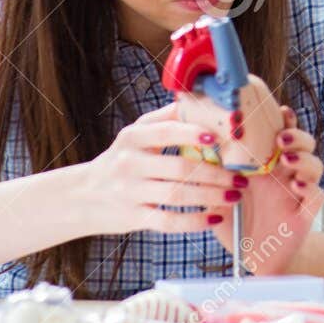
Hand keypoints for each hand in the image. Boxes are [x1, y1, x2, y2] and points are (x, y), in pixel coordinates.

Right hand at [77, 103, 250, 236]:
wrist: (83, 196)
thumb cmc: (120, 161)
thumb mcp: (134, 135)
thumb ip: (164, 119)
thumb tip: (200, 102)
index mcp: (133, 137)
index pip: (167, 131)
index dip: (194, 134)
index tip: (220, 138)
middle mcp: (130, 163)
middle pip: (180, 167)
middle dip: (215, 173)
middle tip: (240, 176)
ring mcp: (131, 191)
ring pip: (178, 195)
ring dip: (211, 196)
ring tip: (234, 195)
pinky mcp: (134, 217)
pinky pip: (169, 221)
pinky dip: (195, 221)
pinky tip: (214, 217)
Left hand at [195, 102, 323, 274]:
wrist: (250, 258)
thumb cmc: (233, 221)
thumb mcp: (216, 193)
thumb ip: (210, 172)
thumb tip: (192, 145)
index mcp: (265, 163)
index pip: (281, 132)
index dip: (283, 119)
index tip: (277, 109)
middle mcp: (284, 174)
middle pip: (304, 143)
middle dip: (296, 135)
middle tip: (279, 138)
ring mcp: (296, 192)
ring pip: (315, 165)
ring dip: (304, 157)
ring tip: (285, 159)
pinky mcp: (304, 213)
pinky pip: (317, 195)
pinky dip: (310, 187)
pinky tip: (295, 186)